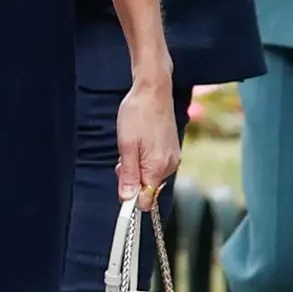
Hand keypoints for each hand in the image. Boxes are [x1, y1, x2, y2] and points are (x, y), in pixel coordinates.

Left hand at [116, 67, 180, 211]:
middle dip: (132, 178)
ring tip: (131, 146)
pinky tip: (140, 143)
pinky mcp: (171, 150)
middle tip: (123, 156)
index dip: (130, 196)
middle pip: (147, 188)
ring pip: (150, 175)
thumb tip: (127, 200)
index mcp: (158, 167)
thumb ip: (128, 175)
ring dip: (137, 167)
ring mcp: (172, 158)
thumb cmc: (137, 114)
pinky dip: (144, 160)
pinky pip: (155, 165)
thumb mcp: (126, 146)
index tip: (120, 182)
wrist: (153, 90)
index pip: (146, 201)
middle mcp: (169, 166)